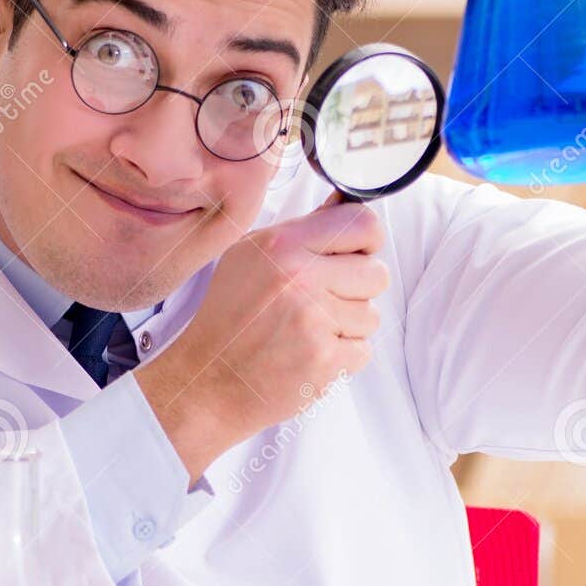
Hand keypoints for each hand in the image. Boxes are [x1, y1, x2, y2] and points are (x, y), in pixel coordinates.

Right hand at [134, 196, 387, 480]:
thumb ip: (302, 231)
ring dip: (348, 326)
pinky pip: (363, 350)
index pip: (363, 223)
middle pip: (377, 273)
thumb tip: (342, 204)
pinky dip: (342, 357)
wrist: (208, 380)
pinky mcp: (324, 359)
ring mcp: (314, 320)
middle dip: (358, 290)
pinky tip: (308, 355)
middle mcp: (301, 277)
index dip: (368, 240)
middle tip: (324, 302)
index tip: (357, 255)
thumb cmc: (229, 317)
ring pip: (371, 315)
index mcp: (283, 244)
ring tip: (309, 332)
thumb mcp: (251, 256)